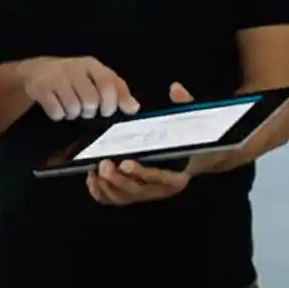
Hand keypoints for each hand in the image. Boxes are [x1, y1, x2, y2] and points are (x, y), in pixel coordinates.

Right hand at [17, 56, 139, 120]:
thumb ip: (117, 91)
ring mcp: (56, 77)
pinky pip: (57, 112)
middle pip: (91, 101)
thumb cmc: (71, 77)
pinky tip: (57, 107)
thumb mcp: (94, 78)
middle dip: (89, 111)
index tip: (107, 111)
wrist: (35, 71)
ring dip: (73, 114)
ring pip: (74, 108)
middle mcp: (74, 68)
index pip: (109, 84)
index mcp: (91, 65)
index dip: (111, 103)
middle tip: (85, 109)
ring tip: (70, 107)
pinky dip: (58, 115)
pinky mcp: (41, 88)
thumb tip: (133, 108)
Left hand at [85, 82, 198, 205]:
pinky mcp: (134, 194)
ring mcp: (146, 193)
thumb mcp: (194, 121)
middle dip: (118, 180)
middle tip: (103, 164)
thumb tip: (175, 89)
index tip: (125, 163)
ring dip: (107, 186)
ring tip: (95, 169)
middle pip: (137, 191)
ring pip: (123, 197)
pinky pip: (115, 198)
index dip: (141, 172)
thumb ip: (185, 104)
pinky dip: (102, 192)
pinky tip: (92, 178)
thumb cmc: (191, 140)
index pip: (159, 178)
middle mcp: (161, 189)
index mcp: (177, 176)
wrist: (196, 158)